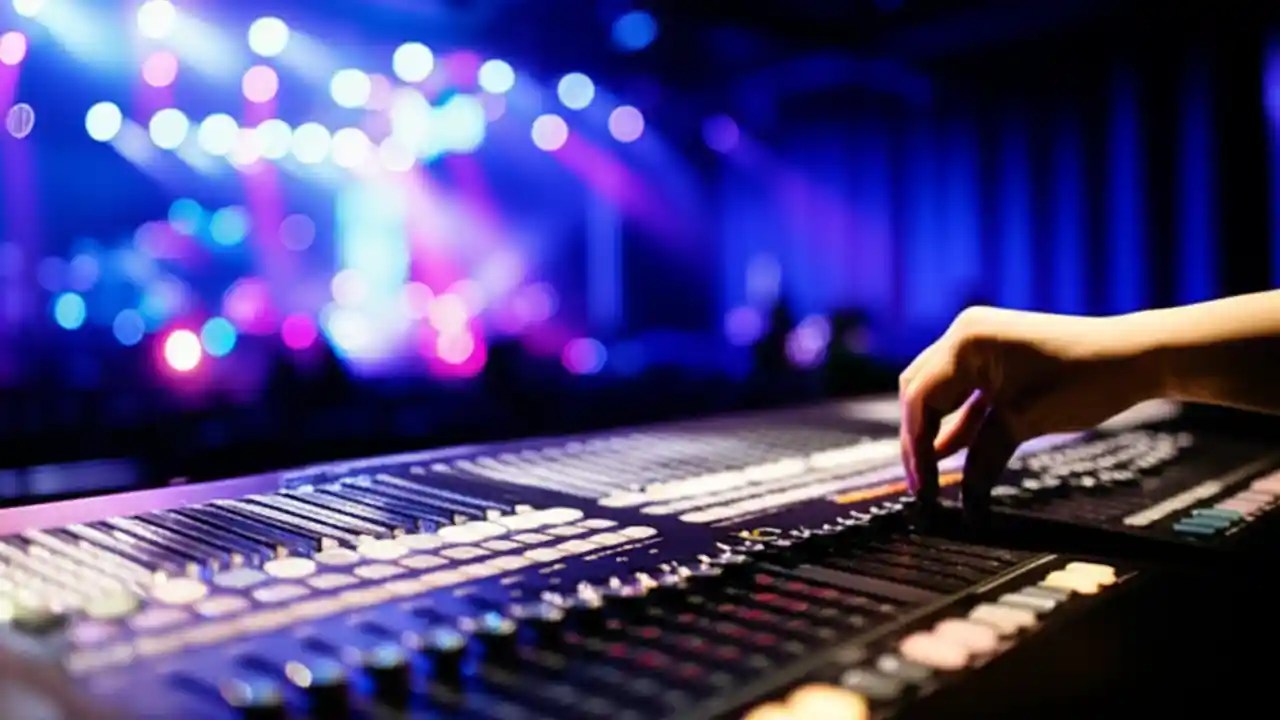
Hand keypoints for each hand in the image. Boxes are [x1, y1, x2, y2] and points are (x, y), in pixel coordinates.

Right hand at [898, 306, 1160, 518]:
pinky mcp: (996, 360)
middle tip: (921, 485)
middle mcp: (964, 336)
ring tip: (932, 476)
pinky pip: (964, 395)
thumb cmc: (1084, 380)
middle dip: (917, 440)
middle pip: (920, 392)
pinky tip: (952, 455)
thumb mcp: (1024, 423)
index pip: (920, 398)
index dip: (916, 447)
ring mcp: (979, 345)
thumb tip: (963, 502)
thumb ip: (983, 459)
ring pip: (938, 394)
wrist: (1134, 358)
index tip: (922, 488)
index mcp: (965, 342)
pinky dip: (958, 423)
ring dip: (935, 432)